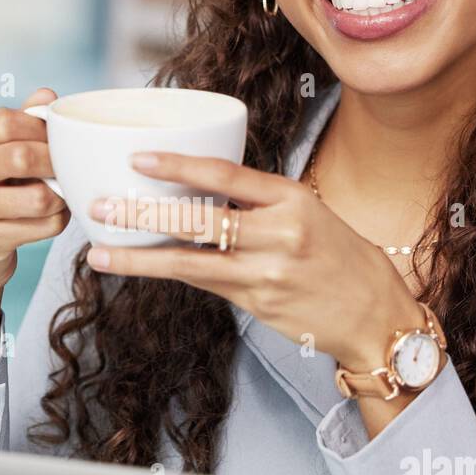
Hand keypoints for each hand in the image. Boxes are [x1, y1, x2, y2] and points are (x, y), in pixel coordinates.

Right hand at [0, 87, 69, 297]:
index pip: (3, 120)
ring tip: (60, 196)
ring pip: (38, 198)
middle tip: (68, 169)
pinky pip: (42, 227)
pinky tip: (51, 218)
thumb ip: (23, 123)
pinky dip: (57, 222)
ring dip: (60, 198)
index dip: (39, 127)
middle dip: (56, 164)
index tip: (56, 139)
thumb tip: (47, 95)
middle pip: (22, 156)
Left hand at [84, 150, 425, 370]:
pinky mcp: (256, 305)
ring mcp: (265, 275)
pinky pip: (203, 284)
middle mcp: (278, 236)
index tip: (138, 159)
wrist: (376, 315)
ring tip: (98, 252)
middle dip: (144, 214)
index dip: (178, 167)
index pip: (226, 176)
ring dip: (139, 258)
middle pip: (199, 221)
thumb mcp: (310, 212)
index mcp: (293, 200)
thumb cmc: (342, 256)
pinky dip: (167, 274)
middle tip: (101, 205)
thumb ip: (260, 201)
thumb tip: (198, 187)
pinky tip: (136, 269)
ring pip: (189, 263)